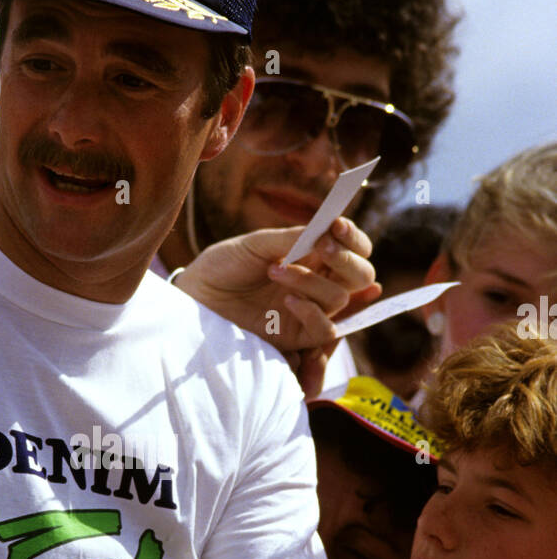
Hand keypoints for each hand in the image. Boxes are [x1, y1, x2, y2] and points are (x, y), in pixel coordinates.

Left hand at [174, 217, 378, 354]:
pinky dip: (311, 312)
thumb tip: (328, 230)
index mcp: (315, 255)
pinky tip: (287, 301)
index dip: (353, 238)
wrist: (197, 295)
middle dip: (346, 259)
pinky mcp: (297, 335)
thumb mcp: (257, 244)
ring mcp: (310, 309)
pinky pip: (324, 329)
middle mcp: (318, 281)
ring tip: (276, 270)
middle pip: (361, 275)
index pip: (355, 248)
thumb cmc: (225, 265)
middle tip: (322, 245)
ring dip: (311, 281)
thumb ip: (293, 238)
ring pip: (340, 298)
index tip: (336, 224)